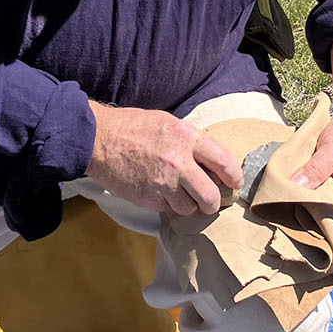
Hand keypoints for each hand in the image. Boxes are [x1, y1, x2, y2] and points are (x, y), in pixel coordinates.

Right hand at [85, 102, 242, 215]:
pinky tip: (156, 190)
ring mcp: (163, 183)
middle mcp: (179, 162)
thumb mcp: (168, 123)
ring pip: (189, 208)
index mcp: (186, 137)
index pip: (224, 162)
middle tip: (209, 201)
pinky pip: (167, 209)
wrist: (98, 140)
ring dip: (186, 204)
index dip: (234, 176)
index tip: (234, 182)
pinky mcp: (149, 198)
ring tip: (176, 192)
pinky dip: (165, 204)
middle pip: (210, 196)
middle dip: (213, 202)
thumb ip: (190, 142)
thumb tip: (210, 161)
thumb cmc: (132, 127)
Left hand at [289, 107, 332, 215]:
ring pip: (320, 201)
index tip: (291, 218)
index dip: (314, 223)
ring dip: (305, 197)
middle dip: (305, 210)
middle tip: (281, 209)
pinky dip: (308, 186)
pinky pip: (319, 189)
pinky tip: (293, 185)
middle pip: (325, 213)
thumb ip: (316, 169)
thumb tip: (296, 187)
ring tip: (284, 198)